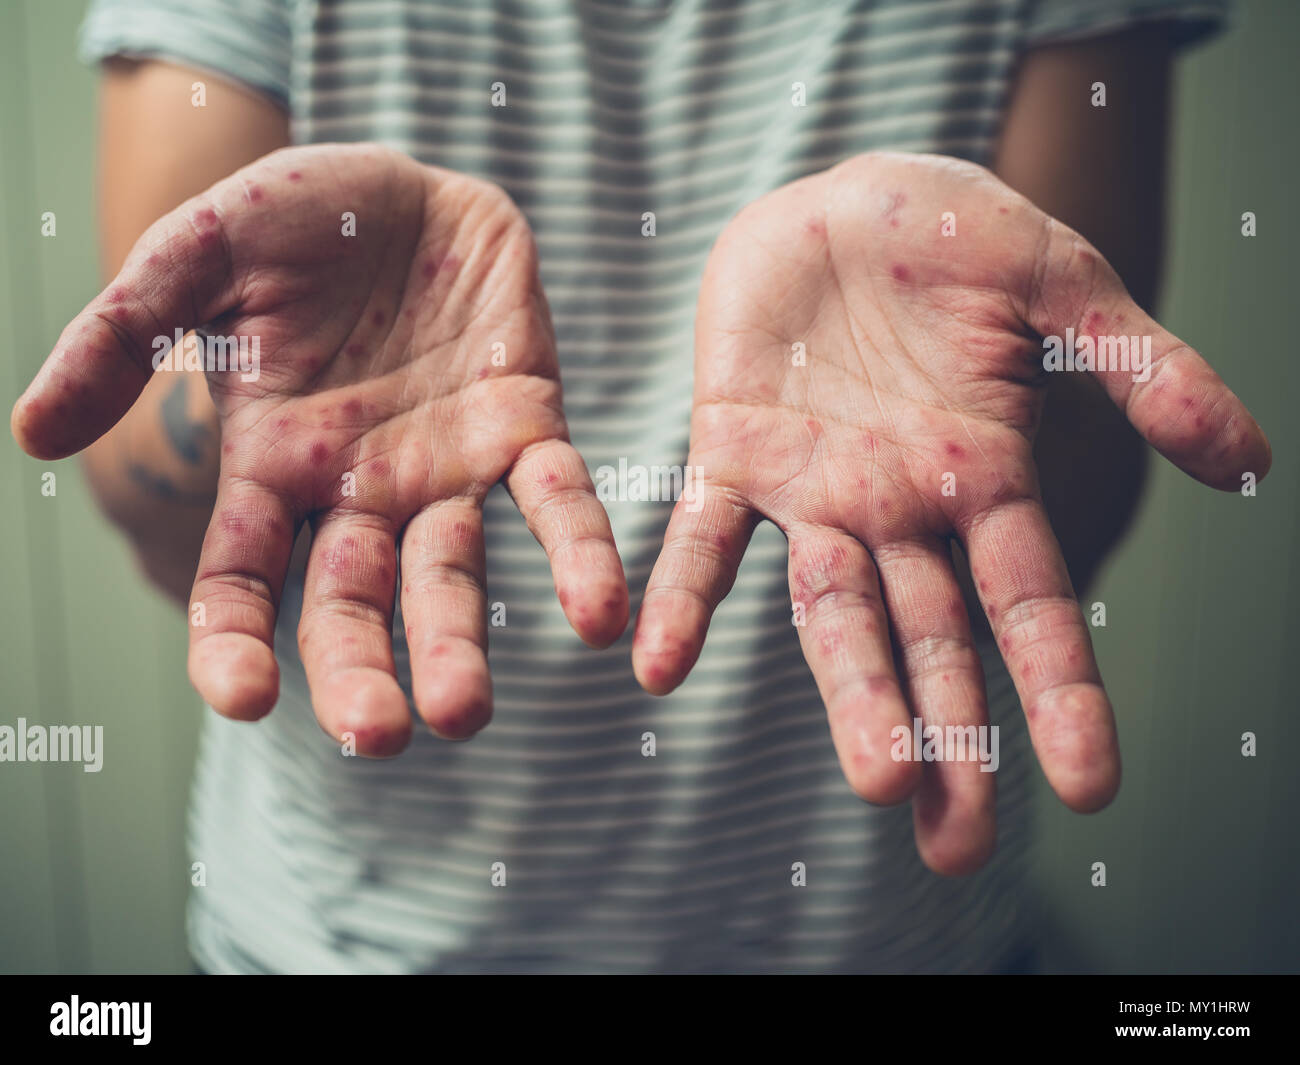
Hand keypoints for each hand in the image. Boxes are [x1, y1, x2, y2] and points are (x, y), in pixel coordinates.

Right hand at [13, 143, 627, 753]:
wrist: (412, 185)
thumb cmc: (296, 222)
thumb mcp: (196, 256)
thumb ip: (124, 335)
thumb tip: (31, 433)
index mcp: (271, 465)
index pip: (241, 579)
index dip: (234, 641)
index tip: (242, 698)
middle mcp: (359, 489)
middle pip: (353, 603)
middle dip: (362, 672)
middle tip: (380, 737)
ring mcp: (445, 469)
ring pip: (451, 575)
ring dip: (461, 644)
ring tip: (466, 712)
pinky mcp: (525, 427)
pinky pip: (556, 501)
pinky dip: (577, 554)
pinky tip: (600, 614)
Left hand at [632, 152, 1269, 872]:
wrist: (837, 198)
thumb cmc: (954, 238)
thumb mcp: (1060, 287)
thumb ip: (1142, 369)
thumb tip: (1250, 462)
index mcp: (983, 480)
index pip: (1028, 604)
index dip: (1058, 690)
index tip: (1088, 786)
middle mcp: (899, 509)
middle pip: (929, 642)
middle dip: (944, 736)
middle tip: (950, 845)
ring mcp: (813, 490)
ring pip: (828, 612)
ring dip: (847, 692)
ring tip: (874, 780)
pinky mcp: (731, 452)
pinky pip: (702, 537)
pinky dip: (682, 598)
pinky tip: (656, 664)